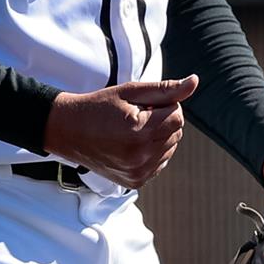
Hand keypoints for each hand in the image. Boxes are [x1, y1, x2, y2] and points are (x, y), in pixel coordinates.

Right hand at [44, 74, 198, 186]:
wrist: (69, 131)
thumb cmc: (99, 107)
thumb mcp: (130, 92)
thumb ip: (165, 89)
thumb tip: (194, 81)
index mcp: (139, 132)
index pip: (178, 116)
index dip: (165, 105)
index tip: (145, 104)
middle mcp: (140, 156)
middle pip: (177, 132)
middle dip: (163, 120)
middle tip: (136, 116)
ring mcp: (138, 173)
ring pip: (170, 148)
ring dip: (158, 137)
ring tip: (132, 131)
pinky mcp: (135, 182)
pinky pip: (160, 163)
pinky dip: (152, 152)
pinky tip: (131, 145)